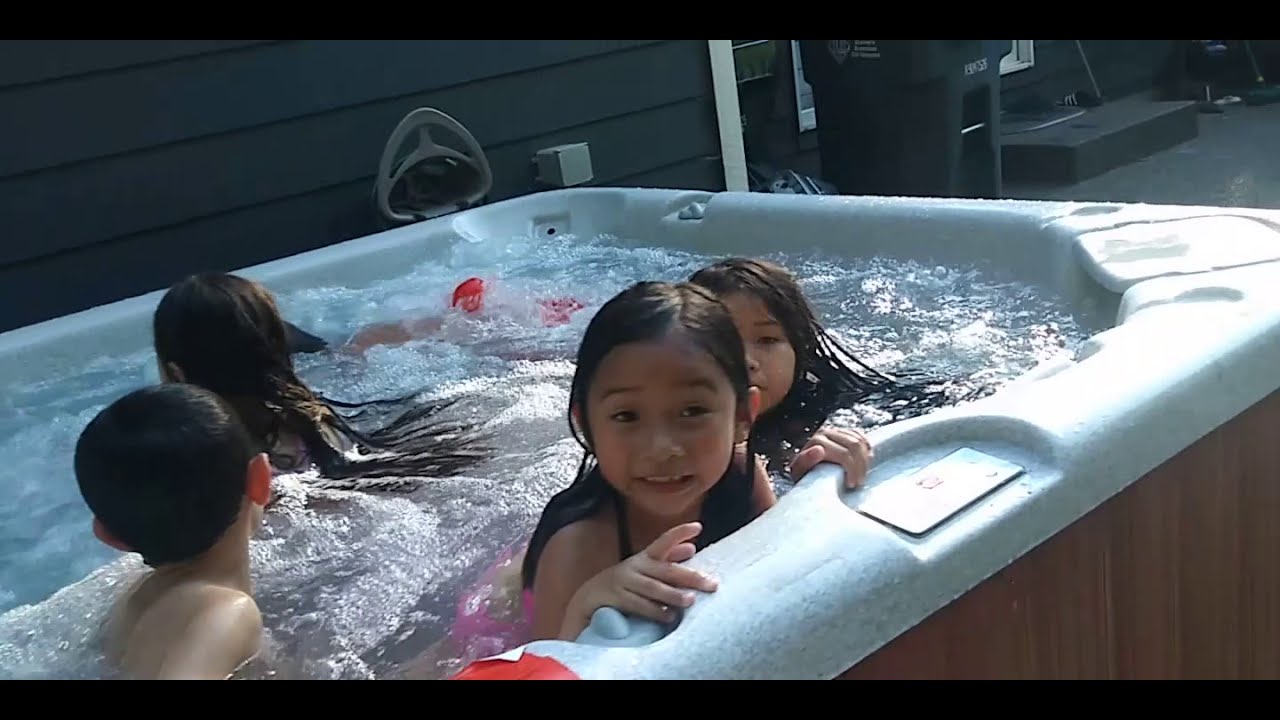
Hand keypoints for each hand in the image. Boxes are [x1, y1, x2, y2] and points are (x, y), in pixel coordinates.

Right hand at [566, 522, 718, 631]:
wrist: (589, 597)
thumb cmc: (626, 582)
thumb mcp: (645, 568)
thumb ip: (668, 559)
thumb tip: (691, 548)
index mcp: (644, 557)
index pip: (663, 542)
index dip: (679, 533)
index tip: (698, 527)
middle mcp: (635, 566)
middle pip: (665, 570)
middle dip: (689, 576)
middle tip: (710, 583)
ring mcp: (624, 582)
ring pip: (651, 588)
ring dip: (672, 595)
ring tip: (690, 600)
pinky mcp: (615, 598)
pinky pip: (636, 604)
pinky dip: (653, 611)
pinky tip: (668, 616)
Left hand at [788, 426, 873, 488]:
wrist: (804, 472)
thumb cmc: (803, 475)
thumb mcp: (800, 472)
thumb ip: (806, 461)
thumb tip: (819, 449)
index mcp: (817, 441)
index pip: (844, 454)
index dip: (852, 470)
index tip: (851, 485)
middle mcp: (826, 432)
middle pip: (855, 446)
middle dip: (860, 467)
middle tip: (858, 484)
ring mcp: (836, 431)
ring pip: (861, 442)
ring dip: (865, 462)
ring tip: (860, 477)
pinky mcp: (845, 433)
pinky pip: (862, 438)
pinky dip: (866, 452)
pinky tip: (863, 464)